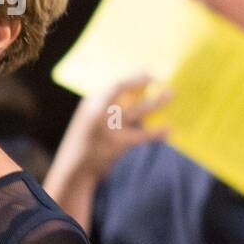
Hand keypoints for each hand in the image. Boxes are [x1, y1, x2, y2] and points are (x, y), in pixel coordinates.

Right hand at [51, 75, 172, 185]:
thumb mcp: (89, 120)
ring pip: (138, 110)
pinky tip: (168, 129)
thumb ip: (106, 107)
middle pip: (122, 88)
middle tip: (161, 80)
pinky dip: (157, 132)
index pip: (115, 85)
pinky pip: (142, 135)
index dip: (134, 78)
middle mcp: (97, 112)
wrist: (74, 170)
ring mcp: (107, 127)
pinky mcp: (116, 144)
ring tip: (170, 95)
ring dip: (156, 101)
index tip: (149, 72)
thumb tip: (135, 95)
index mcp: (91, 104)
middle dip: (141, 80)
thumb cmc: (86, 144)